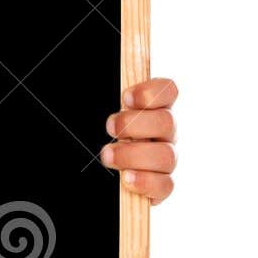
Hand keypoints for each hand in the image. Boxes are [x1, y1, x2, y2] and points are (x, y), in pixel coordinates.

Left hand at [100, 78, 177, 203]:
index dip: (151, 92)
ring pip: (167, 155)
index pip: (167, 91)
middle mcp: (163, 133)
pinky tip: (126, 179)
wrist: (90, 171)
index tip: (125, 98)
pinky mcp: (160, 184)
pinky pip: (165, 185)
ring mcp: (164, 159)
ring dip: (134, 155)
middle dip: (135, 124)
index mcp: (152, 109)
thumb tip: (94, 72)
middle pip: (167, 122)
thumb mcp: (93, 112)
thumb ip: (104, 96)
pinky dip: (146, 182)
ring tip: (107, 155)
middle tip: (109, 127)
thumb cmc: (93, 137)